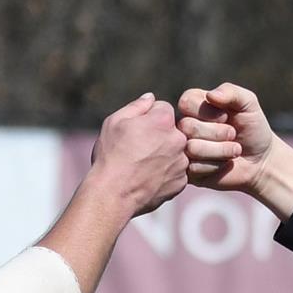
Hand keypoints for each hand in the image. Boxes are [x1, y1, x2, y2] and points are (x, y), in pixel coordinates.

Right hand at [89, 92, 188, 216]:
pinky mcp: (181, 182)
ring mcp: (182, 163)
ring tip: (141, 167)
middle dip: (159, 136)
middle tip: (138, 150)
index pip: (163, 108)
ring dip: (164, 156)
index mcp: (163, 120)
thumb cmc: (111, 156)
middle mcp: (179, 139)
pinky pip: (176, 172)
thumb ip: (137, 106)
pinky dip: (165, 174)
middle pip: (172, 130)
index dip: (148, 117)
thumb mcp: (115, 122)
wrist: (113, 194)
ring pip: (175, 152)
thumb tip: (150, 97)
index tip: (136, 130)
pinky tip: (147, 179)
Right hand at [178, 83, 292, 218]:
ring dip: (220, 150)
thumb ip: (232, 92)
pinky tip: (224, 164)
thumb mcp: (248, 103)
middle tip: (233, 134)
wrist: (261, 160)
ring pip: (191, 148)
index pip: (185, 102)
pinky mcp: (187, 171)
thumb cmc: (253, 128)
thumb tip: (210, 95)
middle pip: (187, 126)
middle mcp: (184, 126)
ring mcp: (184, 149)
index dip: (209, 112)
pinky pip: (194, 168)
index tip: (226, 116)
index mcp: (194, 105)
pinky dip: (216, 166)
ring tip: (234, 150)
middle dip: (218, 132)